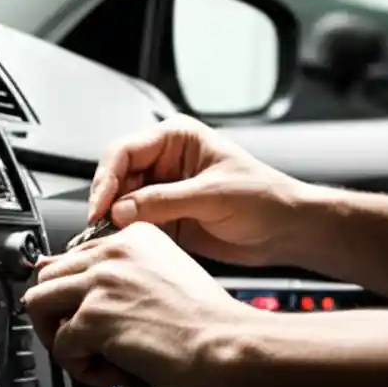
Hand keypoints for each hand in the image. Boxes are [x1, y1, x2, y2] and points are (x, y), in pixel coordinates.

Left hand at [24, 222, 253, 386]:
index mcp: (131, 238)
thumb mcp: (159, 281)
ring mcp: (101, 283)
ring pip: (39, 307)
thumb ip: (113, 277)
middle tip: (91, 344)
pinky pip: (61, 347)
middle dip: (59, 317)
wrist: (230, 345)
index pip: (71, 260)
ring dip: (62, 340)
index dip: (78, 298)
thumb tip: (53, 275)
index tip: (97, 318)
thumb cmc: (206, 323)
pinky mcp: (95, 318)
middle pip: (47, 280)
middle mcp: (112, 252)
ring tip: (98, 358)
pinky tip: (117, 371)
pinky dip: (82, 368)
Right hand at [89, 115, 311, 266]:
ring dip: (113, 222)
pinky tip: (123, 247)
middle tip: (100, 229)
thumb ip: (164, 201)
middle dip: (106, 203)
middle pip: (116, 178)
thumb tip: (120, 210)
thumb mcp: (213, 195)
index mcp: (176, 138)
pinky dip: (125, 236)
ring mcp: (162, 191)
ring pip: (120, 203)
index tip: (101, 208)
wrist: (287, 230)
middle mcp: (164, 162)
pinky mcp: (165, 218)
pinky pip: (134, 225)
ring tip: (110, 241)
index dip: (107, 179)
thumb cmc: (263, 198)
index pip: (124, 151)